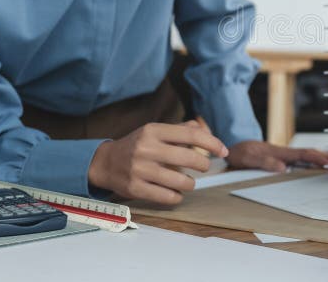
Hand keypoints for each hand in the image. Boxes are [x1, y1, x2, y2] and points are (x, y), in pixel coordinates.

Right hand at [88, 120, 228, 204]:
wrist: (104, 163)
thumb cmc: (136, 146)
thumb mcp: (154, 131)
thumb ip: (179, 130)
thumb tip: (203, 131)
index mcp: (153, 131)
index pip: (191, 135)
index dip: (212, 143)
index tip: (223, 151)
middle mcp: (146, 149)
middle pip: (189, 158)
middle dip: (203, 165)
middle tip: (204, 167)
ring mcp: (140, 170)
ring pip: (181, 182)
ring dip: (190, 183)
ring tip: (188, 182)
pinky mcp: (135, 189)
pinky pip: (168, 197)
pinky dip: (177, 196)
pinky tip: (175, 192)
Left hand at [225, 140, 327, 171]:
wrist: (233, 146)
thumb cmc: (240, 153)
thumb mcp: (249, 159)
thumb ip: (264, 163)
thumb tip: (283, 168)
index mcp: (280, 152)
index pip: (303, 155)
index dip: (318, 158)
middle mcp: (284, 152)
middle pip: (309, 153)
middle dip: (326, 157)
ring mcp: (283, 154)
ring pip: (306, 155)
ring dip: (321, 158)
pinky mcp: (281, 157)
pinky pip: (300, 158)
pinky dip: (311, 160)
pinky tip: (316, 164)